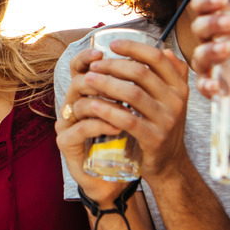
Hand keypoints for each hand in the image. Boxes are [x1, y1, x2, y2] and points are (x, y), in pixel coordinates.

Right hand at [56, 46, 133, 205]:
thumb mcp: (133, 110)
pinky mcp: (65, 143)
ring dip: (106, 102)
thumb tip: (165, 55)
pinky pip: (82, 129)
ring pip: (79, 103)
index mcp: (84, 93)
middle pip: (78, 80)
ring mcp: (65, 124)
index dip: (87, 56)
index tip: (107, 51)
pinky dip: (102, 125)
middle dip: (105, 79)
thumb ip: (142, 84)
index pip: (77, 66)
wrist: (111, 177)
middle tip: (128, 81)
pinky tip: (119, 126)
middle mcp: (71, 105)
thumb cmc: (123, 141)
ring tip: (128, 105)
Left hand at [71, 36, 192, 182]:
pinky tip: (92, 106)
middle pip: (141, 73)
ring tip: (87, 80)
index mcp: (180, 86)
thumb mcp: (172, 100)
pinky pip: (128, 120)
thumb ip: (172, 75)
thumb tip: (167, 51)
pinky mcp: (154, 139)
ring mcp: (167, 121)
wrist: (169, 164)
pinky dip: (108, 111)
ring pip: (133, 94)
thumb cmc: (163, 126)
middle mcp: (177, 101)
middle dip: (113, 66)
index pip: (157, 58)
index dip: (133, 47)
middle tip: (94, 66)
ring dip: (106, 85)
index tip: (112, 45)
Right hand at [185, 0, 229, 96]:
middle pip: (200, 27)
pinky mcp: (213, 87)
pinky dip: (206, 85)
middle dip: (213, 22)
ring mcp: (211, 65)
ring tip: (228, 49)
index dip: (208, 0)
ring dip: (210, 50)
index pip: (204, 6)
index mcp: (225, 24)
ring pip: (198, 54)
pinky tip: (216, 86)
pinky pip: (202, 85)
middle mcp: (212, 42)